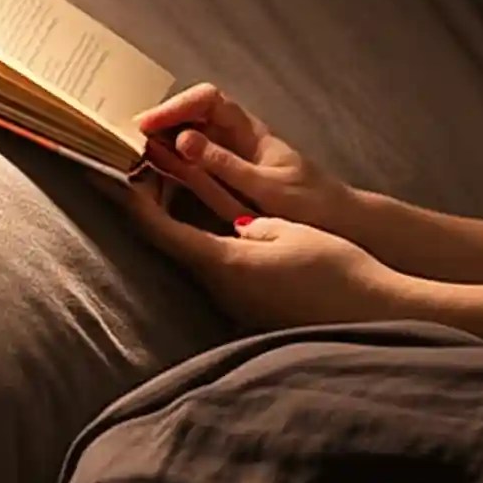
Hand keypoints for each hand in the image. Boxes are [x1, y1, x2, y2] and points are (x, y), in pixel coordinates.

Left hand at [101, 174, 412, 330]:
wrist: (374, 313)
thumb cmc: (336, 268)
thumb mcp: (290, 230)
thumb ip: (253, 225)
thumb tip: (238, 228)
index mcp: (221, 262)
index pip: (158, 229)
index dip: (128, 199)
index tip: (108, 175)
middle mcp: (217, 286)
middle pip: (167, 241)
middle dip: (148, 204)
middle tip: (136, 168)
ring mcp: (231, 301)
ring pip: (190, 253)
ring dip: (175, 219)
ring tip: (167, 182)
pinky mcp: (247, 307)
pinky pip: (215, 266)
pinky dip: (202, 238)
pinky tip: (211, 220)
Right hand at [136, 83, 351, 227]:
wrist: (342, 222)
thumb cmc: (311, 204)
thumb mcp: (267, 186)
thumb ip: (225, 164)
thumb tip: (183, 138)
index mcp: (251, 131)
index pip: (207, 100)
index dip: (175, 107)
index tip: (147, 125)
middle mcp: (240, 136)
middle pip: (193, 112)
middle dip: (161, 120)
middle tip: (128, 138)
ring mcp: (234, 155)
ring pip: (191, 133)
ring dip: (163, 138)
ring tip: (134, 150)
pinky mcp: (230, 175)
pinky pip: (195, 158)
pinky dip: (172, 158)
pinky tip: (156, 168)